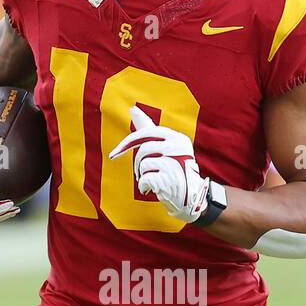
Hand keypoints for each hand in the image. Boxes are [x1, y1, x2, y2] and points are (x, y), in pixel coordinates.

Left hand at [108, 105, 209, 222]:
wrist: (191, 197)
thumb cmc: (175, 170)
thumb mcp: (165, 147)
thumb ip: (148, 128)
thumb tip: (132, 108)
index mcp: (178, 138)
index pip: (147, 132)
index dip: (128, 143)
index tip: (114, 153)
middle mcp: (178, 147)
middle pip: (144, 148)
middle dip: (138, 162)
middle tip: (139, 172)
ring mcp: (174, 162)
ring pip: (143, 164)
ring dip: (143, 175)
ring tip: (154, 180)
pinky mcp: (169, 178)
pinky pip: (145, 179)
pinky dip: (144, 186)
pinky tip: (153, 189)